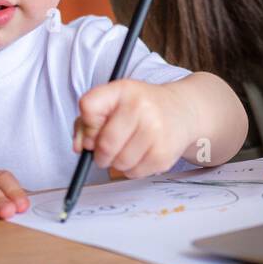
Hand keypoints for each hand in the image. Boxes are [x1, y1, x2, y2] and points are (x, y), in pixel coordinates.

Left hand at [74, 79, 195, 178]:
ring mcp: (155, 132)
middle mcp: (141, 108)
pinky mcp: (164, 155)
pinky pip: (134, 173)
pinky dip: (132, 169)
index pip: (88, 107)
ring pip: (118, 164)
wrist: (182, 109)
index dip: (87, 124)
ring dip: (117, 163)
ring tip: (127, 149)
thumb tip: (79, 148)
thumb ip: (87, 120)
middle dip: (100, 154)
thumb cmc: (141, 106)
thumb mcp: (114, 100)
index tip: (95, 128)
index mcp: (124, 89)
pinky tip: (141, 154)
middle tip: (106, 150)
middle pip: (104, 145)